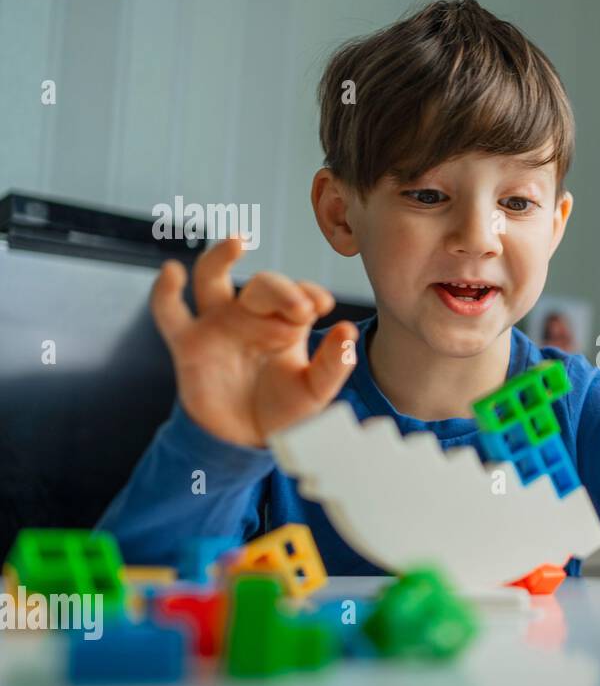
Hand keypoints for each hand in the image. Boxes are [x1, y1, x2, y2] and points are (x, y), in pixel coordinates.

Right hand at [150, 236, 357, 447]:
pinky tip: (171, 273)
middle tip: (301, 310)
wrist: (246, 442)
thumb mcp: (315, 392)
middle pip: (262, 286)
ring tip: (237, 242)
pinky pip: (169, 311)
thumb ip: (333, 365)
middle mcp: (252, 316)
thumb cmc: (284, 410)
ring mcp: (218, 325)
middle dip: (281, 292)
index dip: (309, 293)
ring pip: (213, 279)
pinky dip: (164, 291)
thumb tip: (349, 331)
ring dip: (221, 257)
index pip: (298, 294)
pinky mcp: (188, 343)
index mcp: (287, 322)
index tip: (322, 305)